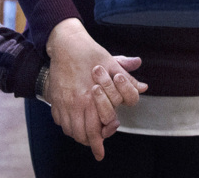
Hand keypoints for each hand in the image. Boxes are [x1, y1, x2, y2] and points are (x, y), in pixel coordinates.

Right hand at [43, 18, 146, 159]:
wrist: (66, 44)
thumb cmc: (90, 53)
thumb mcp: (112, 63)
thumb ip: (127, 78)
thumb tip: (144, 87)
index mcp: (91, 97)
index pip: (94, 130)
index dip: (97, 144)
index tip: (100, 153)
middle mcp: (75, 103)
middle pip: (81, 134)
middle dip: (89, 143)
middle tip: (96, 146)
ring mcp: (63, 102)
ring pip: (70, 130)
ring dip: (79, 135)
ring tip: (87, 135)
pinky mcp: (55, 99)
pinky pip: (60, 122)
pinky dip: (68, 126)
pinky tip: (75, 122)